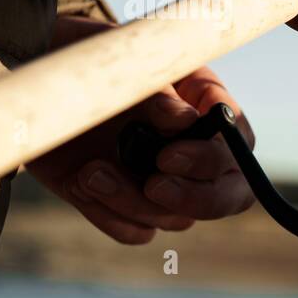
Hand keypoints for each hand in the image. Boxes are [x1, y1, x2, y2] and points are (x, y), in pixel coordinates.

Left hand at [27, 16, 256, 243]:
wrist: (61, 80)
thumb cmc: (114, 65)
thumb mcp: (138, 67)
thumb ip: (161, 93)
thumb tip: (184, 120)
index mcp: (216, 122)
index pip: (235, 155)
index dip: (208, 162)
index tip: (168, 155)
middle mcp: (201, 161)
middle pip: (225, 200)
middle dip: (190, 199)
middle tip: (153, 186)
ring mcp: (167, 188)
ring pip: (172, 219)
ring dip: (130, 200)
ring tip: (91, 171)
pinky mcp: (129, 208)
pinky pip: (134, 232)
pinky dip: (108, 215)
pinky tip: (82, 183)